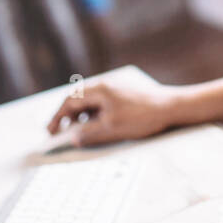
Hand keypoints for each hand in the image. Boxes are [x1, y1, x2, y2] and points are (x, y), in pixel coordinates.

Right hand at [47, 78, 183, 146]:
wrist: (172, 107)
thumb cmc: (142, 116)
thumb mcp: (112, 128)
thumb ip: (90, 133)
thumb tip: (73, 138)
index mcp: (99, 89)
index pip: (70, 101)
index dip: (57, 117)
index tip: (51, 132)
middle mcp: (105, 84)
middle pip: (78, 99)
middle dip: (67, 116)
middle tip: (60, 132)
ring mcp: (115, 88)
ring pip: (90, 101)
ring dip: (81, 116)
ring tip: (79, 132)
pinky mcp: (124, 94)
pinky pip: (102, 102)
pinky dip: (94, 114)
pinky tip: (98, 126)